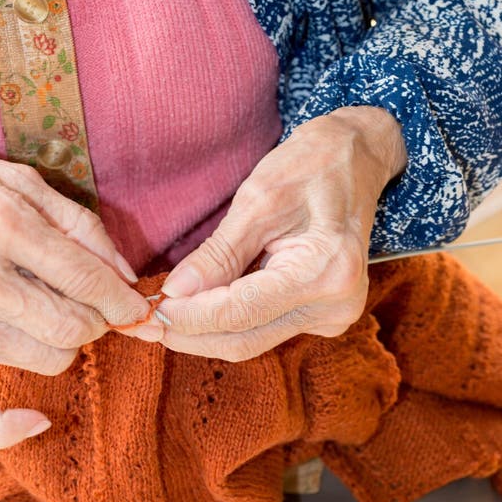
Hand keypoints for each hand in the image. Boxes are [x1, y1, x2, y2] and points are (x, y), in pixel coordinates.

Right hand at [0, 138, 160, 446]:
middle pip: (73, 327)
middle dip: (100, 321)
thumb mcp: (23, 183)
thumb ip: (81, 226)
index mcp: (1, 224)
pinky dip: (11, 427)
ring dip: (69, 345)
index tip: (140, 309)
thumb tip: (125, 277)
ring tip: (58, 316)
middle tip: (98, 307)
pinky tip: (40, 419)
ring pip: (48, 359)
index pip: (85, 279)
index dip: (124, 300)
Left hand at [157, 106, 406, 360]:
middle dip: (189, 334)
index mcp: (324, 272)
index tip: (149, 310)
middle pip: (244, 340)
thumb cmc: (311, 166)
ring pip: (250, 341)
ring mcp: (332, 317)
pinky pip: (263, 330)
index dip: (188, 317)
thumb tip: (174, 294)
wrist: (356, 160)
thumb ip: (217, 254)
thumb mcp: (257, 199)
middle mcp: (335, 306)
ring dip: (204, 332)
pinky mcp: (321, 317)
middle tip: (145, 321)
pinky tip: (199, 308)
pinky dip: (226, 322)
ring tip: (165, 313)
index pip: (240, 313)